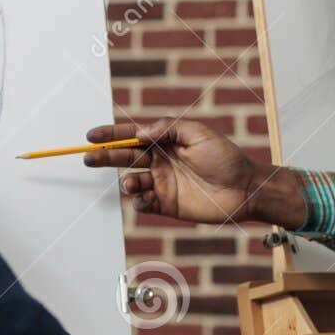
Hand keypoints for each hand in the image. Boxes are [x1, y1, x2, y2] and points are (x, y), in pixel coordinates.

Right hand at [83, 118, 306, 227]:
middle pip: (124, 158)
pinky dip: (139, 201)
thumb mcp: (199, 134)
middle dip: (105, 156)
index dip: (110, 135)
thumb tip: (140, 134)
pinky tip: (145, 197)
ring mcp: (162, 184)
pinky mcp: (167, 205)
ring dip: (128, 182)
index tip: (91, 136)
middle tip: (88, 157)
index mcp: (165, 142)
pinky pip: (143, 204)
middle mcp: (160, 162)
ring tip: (134, 183)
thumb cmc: (225, 158)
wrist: (245, 189)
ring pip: (132, 182)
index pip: (132, 136)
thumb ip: (168, 129)